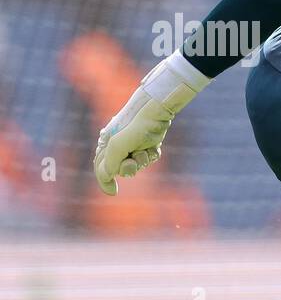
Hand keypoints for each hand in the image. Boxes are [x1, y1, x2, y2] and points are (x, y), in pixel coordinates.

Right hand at [93, 52, 209, 194]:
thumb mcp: (120, 145)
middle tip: (135, 160)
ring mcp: (133, 142)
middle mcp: (117, 143)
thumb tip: (108, 175)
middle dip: (130, 167)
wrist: (159, 106)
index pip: (101, 167)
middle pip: (120, 167)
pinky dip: (152, 154)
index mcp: (106, 142)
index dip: (105, 181)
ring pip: (137, 163)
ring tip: (147, 149)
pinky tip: (155, 146)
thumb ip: (111, 162)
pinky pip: (149, 156)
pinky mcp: (148, 141)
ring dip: (143, 160)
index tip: (114, 193)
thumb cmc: (137, 124)